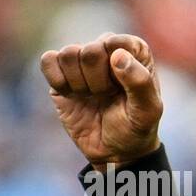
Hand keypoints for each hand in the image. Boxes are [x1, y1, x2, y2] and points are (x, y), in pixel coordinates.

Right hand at [40, 33, 163, 165]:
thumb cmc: (135, 127)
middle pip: (90, 51)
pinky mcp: (59, 72)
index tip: (124, 89)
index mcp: (134, 51)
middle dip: (98, 82)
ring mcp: (82, 60)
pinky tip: (72, 94)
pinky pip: (48, 61)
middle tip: (107, 97)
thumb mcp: (148, 111)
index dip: (117, 70)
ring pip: (68, 54)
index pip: (117, 43)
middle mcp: (107, 49)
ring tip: (93, 97)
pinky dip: (58, 82)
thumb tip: (117, 54)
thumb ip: (140, 82)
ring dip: (80, 84)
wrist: (113, 152)